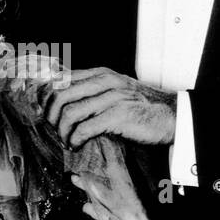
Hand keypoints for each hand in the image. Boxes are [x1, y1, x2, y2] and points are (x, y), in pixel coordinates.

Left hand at [47, 67, 176, 147]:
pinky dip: (75, 139)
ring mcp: (111, 98)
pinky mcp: (118, 116)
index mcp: (101, 74)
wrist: (173, 116)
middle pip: (60, 94)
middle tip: (55, 129)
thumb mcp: (116, 91)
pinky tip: (76, 145)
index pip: (62, 78)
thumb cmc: (143, 108)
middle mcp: (105, 82)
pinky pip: (84, 128)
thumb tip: (65, 101)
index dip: (47, 96)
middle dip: (51, 115)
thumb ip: (94, 92)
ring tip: (66, 140)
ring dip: (62, 131)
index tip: (46, 112)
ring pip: (69, 112)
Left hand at [73, 147, 163, 219]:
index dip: (107, 176)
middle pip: (108, 199)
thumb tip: (94, 199)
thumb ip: (116, 209)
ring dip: (91, 208)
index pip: (120, 188)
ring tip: (83, 204)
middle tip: (78, 178)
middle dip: (92, 187)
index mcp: (135, 210)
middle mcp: (129, 219)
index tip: (96, 167)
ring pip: (105, 216)